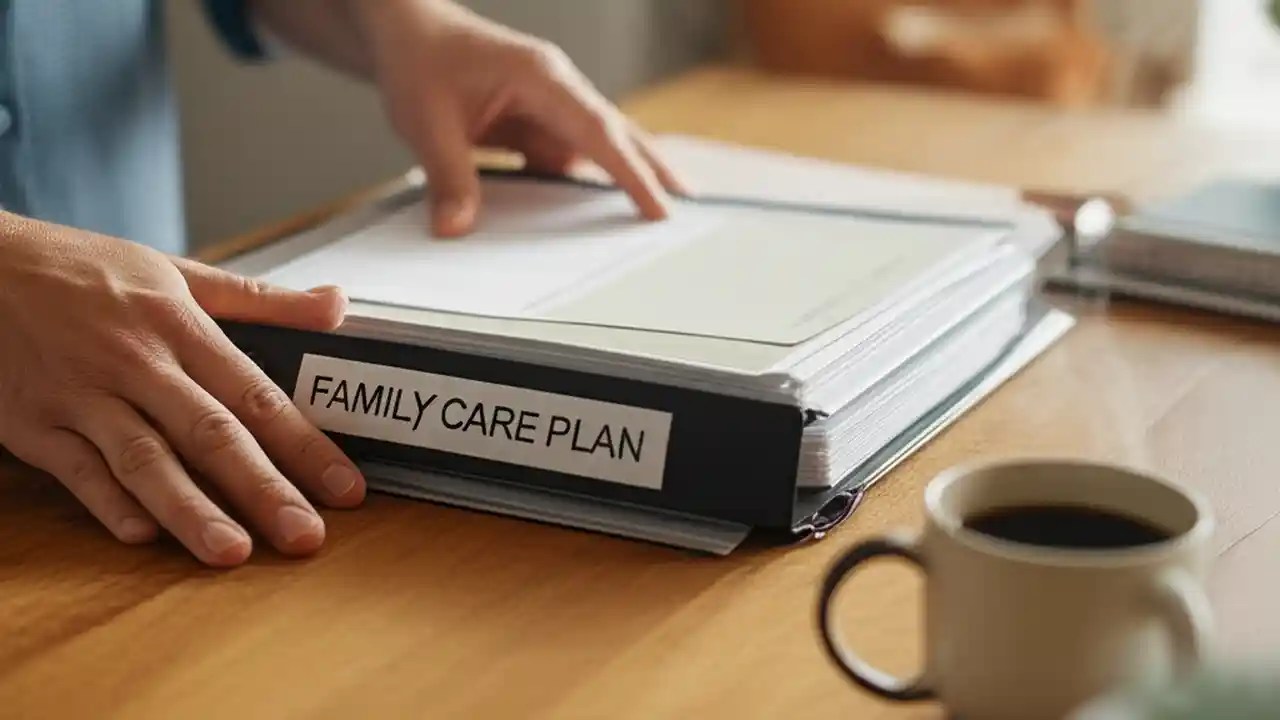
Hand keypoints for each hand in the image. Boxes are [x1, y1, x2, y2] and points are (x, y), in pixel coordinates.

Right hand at [0, 213, 365, 565]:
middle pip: (210, 433)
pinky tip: (143, 537)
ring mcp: (82, 396)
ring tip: (232, 552)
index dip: (305, 444)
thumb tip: (338, 305)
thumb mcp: (175, 272)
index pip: (256, 394)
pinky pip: (76, 471)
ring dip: (190, 509)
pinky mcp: (33, 423)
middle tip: (305, 536)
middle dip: (263, 489)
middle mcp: (136, 363)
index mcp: (179, 327)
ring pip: (144, 459)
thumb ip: (261, 299)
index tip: (346, 489)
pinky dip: (108, 502)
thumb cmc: (85, 271)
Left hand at [350, 0, 686, 236]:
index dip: (631, 171)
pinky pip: (562, 153)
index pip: (597, 130)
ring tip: (649, 212)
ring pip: (593, 145)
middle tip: (686, 202)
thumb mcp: (425, 121)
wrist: (404, 30)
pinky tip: (584, 211)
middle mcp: (554, 86)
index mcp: (540, 76)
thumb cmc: (418, 59)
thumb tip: (456, 228)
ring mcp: (546, 101)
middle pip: (615, 132)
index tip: (659, 203)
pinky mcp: (532, 116)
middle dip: (651, 167)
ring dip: (618, 175)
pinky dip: (577, 179)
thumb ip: (448, 176)